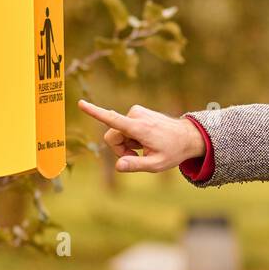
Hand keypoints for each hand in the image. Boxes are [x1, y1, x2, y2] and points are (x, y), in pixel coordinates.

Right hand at [77, 99, 203, 172]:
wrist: (187, 136)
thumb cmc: (173, 152)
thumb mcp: (156, 165)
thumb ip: (136, 165)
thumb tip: (118, 166)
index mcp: (139, 128)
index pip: (113, 119)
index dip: (95, 113)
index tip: (81, 103)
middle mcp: (136, 115)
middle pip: (112, 136)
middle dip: (120, 149)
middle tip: (137, 155)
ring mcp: (136, 111)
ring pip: (117, 132)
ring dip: (127, 143)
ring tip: (145, 146)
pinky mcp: (136, 111)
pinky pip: (124, 127)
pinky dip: (131, 136)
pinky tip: (145, 139)